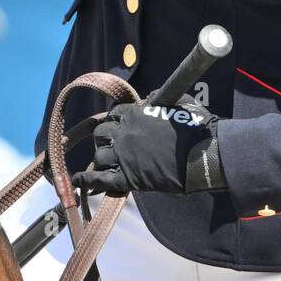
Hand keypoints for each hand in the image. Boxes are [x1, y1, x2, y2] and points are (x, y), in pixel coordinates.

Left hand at [72, 93, 223, 197]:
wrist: (202, 157)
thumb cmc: (196, 129)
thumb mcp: (180, 102)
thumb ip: (159, 99)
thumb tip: (149, 98)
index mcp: (136, 114)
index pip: (114, 115)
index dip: (114, 122)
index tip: (116, 127)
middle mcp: (125, 133)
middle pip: (101, 134)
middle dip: (104, 139)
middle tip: (110, 146)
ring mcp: (124, 156)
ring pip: (99, 156)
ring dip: (101, 160)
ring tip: (105, 165)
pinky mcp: (128, 178)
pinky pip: (99, 179)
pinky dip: (86, 180)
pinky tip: (77, 181)